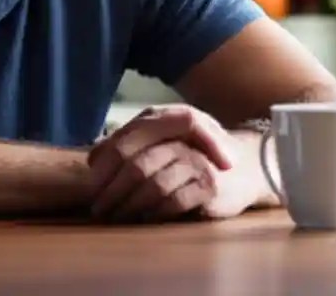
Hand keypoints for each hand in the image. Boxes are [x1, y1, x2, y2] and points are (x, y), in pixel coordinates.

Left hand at [87, 104, 268, 221]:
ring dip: (131, 205)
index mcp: (166, 118)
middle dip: (113, 192)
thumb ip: (129, 144)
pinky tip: (148, 217)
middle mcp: (182, 134)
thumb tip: (91, 160)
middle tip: (99, 210)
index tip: (92, 188)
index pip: (124, 143)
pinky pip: (175, 201)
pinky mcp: (212, 184)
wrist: (244, 167)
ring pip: (154, 184)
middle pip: (136, 166)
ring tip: (119, 216)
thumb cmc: (192, 155)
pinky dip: (156, 212)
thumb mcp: (162, 140)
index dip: (104, 167)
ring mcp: (199, 158)